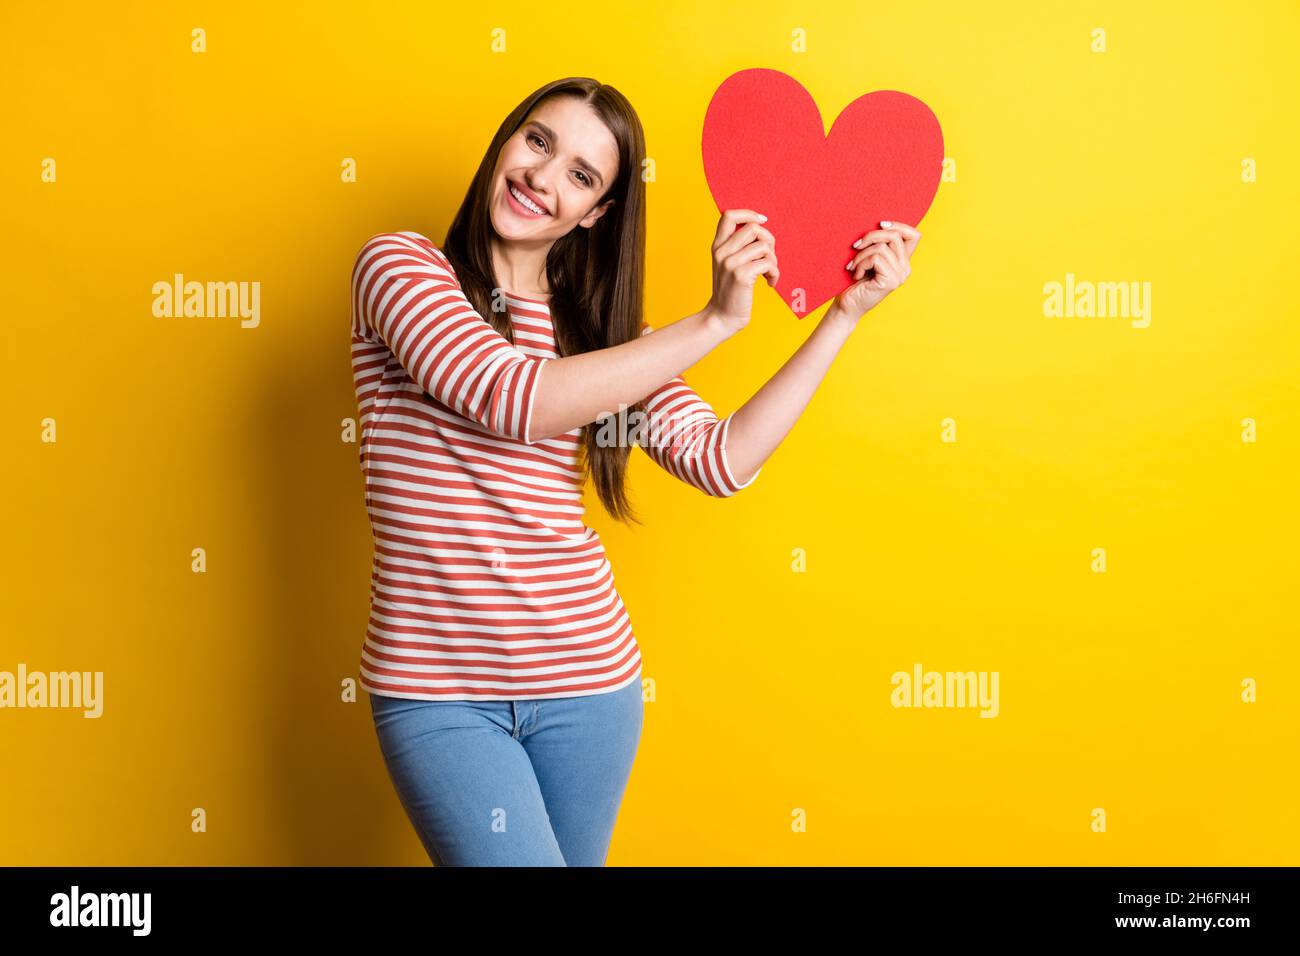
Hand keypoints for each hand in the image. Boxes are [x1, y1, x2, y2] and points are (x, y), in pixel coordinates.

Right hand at [704, 208, 779, 333]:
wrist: (721, 318)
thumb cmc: (730, 292)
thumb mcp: (727, 265)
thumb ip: (737, 247)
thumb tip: (760, 227)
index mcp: (717, 246)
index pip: (729, 215)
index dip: (749, 214)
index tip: (762, 221)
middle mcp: (722, 252)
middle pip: (753, 228)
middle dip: (769, 240)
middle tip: (769, 257)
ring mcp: (730, 263)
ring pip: (764, 246)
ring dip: (773, 261)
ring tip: (769, 273)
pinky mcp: (741, 276)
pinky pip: (768, 263)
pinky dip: (774, 274)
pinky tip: (770, 283)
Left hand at [831, 220, 920, 322]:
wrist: (847, 306)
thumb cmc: (854, 281)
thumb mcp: (869, 258)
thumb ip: (879, 244)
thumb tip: (879, 224)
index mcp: (903, 261)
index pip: (914, 235)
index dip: (898, 225)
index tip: (880, 225)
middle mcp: (906, 268)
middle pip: (895, 236)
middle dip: (871, 236)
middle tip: (855, 246)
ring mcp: (900, 276)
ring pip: (881, 247)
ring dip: (861, 255)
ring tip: (853, 266)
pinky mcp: (891, 281)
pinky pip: (875, 258)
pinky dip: (861, 264)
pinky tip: (856, 274)